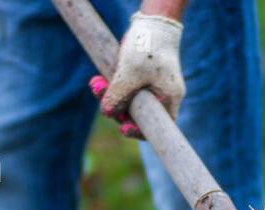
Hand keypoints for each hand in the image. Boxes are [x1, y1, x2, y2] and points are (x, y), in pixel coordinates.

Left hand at [90, 12, 184, 138]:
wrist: (153, 21)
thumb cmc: (147, 47)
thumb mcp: (129, 73)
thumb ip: (118, 95)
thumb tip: (106, 112)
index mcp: (169, 98)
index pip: (157, 126)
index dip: (139, 131)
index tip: (123, 128)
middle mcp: (163, 95)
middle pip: (138, 113)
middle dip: (116, 106)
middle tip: (98, 93)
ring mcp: (153, 86)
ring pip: (129, 100)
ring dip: (110, 94)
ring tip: (95, 83)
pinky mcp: (143, 77)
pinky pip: (126, 88)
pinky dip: (113, 85)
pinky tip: (98, 79)